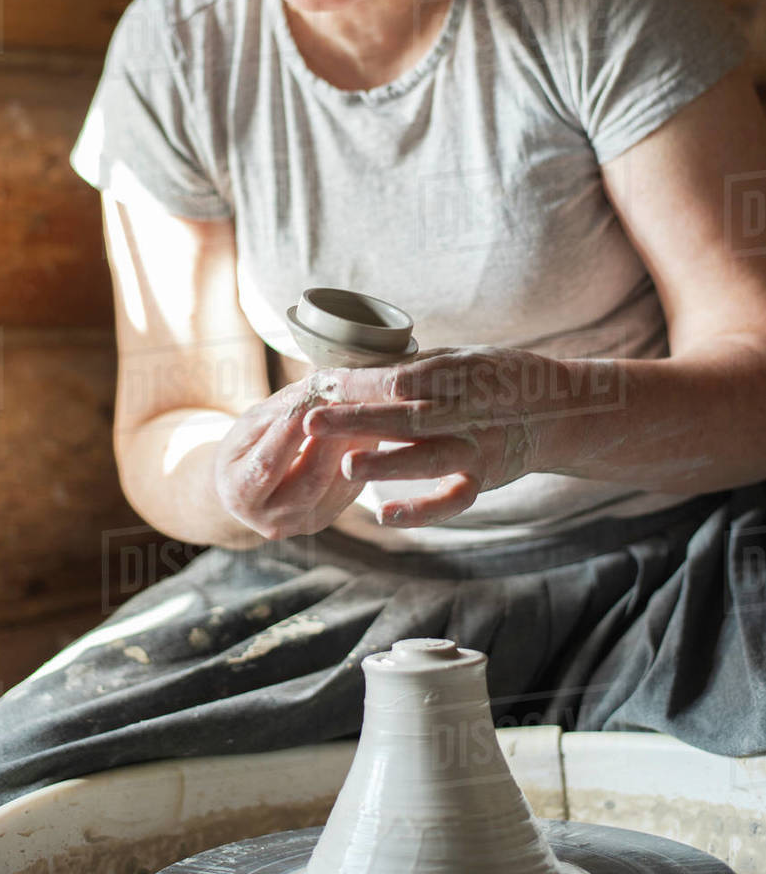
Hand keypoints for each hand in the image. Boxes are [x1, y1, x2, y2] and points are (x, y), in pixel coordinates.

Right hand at [213, 372, 369, 539]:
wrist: (248, 486)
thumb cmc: (246, 446)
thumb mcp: (252, 422)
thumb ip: (284, 407)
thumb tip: (321, 384)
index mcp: (240, 493)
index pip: (269, 462)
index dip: (294, 429)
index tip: (317, 394)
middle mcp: (271, 519)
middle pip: (311, 480)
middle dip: (334, 438)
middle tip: (355, 402)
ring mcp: (304, 524)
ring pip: (340, 486)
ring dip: (358, 447)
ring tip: (371, 413)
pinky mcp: (328, 517)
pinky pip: (351, 489)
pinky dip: (365, 459)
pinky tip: (374, 431)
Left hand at [302, 347, 550, 527]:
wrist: (562, 410)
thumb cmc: (498, 377)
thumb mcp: (462, 357)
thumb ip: (416, 367)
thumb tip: (354, 367)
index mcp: (457, 372)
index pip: (400, 377)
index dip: (360, 382)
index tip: (321, 383)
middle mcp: (467, 410)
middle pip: (405, 414)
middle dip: (356, 418)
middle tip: (312, 419)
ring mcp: (477, 447)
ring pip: (427, 458)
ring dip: (385, 463)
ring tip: (347, 466)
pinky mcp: (484, 477)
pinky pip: (452, 499)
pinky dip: (421, 510)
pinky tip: (384, 515)